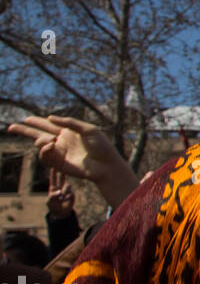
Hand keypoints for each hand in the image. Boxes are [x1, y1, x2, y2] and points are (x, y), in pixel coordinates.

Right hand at [7, 114, 137, 209]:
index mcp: (68, 131)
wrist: (106, 165)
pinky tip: (50, 145)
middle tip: (10, 127)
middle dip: (24, 130)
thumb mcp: (88, 130)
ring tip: (50, 141)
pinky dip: (44, 149)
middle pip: (38, 134)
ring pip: (40, 144)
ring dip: (41, 140)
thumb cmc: (101, 146)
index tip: (26, 119)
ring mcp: (59, 152)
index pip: (49, 125)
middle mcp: (61, 141)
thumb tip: (49, 118)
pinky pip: (44, 156)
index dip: (37, 121)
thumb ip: (69, 123)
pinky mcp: (58, 163)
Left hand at [46, 170, 74, 219]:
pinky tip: (65, 200)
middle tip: (65, 164)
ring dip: (64, 192)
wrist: (60, 212)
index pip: (53, 178)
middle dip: (63, 172)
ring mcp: (66, 190)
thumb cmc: (53, 206)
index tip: (54, 165)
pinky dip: (67, 197)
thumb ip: (52, 196)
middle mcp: (60, 187)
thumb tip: (58, 191)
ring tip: (61, 198)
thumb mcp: (50, 201)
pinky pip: (70, 193)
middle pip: (62, 178)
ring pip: (67, 186)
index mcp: (53, 188)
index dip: (53, 172)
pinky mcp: (71, 194)